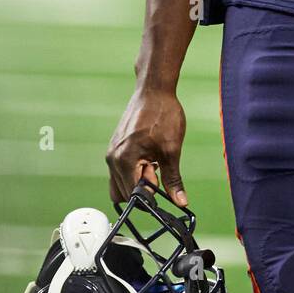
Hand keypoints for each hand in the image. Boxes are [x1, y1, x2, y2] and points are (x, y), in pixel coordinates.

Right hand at [106, 87, 187, 206]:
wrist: (154, 90)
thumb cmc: (162, 116)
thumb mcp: (172, 150)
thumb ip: (173, 179)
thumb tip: (181, 202)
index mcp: (124, 161)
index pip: (132, 195)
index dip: (149, 195)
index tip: (161, 183)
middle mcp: (112, 159)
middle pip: (124, 193)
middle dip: (143, 188)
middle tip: (157, 168)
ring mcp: (112, 153)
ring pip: (121, 183)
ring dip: (138, 180)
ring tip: (154, 162)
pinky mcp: (116, 147)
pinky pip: (121, 171)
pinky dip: (134, 171)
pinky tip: (149, 156)